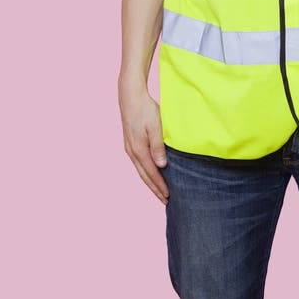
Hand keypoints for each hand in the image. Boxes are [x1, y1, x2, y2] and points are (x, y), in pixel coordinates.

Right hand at [118, 83, 168, 204]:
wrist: (130, 97)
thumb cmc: (145, 109)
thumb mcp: (155, 126)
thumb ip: (158, 146)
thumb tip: (162, 166)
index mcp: (139, 150)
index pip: (152, 173)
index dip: (160, 186)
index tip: (169, 197)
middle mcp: (132, 152)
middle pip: (145, 176)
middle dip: (155, 189)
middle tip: (166, 201)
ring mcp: (130, 149)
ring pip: (141, 170)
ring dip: (150, 182)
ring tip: (159, 191)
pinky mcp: (130, 144)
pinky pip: (139, 163)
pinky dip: (146, 172)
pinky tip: (152, 173)